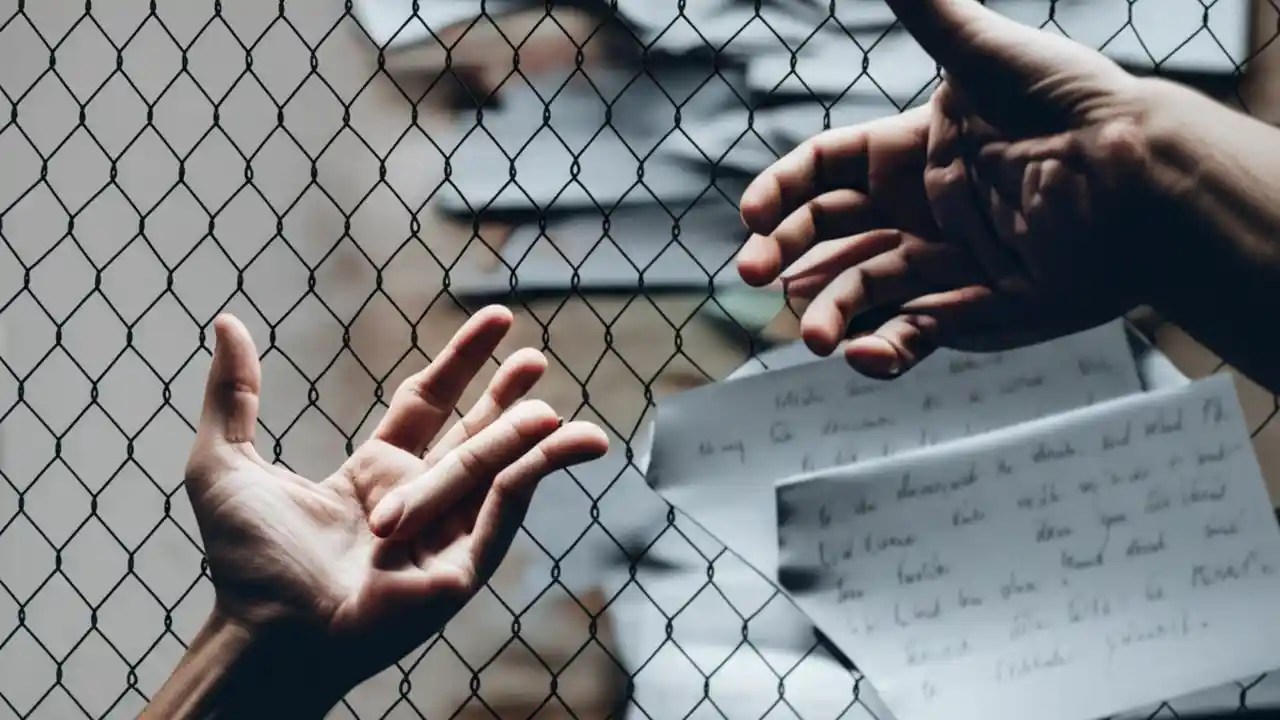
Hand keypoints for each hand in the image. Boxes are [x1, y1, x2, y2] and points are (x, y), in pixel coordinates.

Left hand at [147, 306, 607, 715]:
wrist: (263, 634)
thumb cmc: (243, 565)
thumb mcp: (224, 464)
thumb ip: (233, 393)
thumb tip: (227, 321)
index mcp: (374, 473)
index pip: (429, 403)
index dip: (463, 360)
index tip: (498, 319)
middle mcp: (417, 499)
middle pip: (475, 434)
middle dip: (508, 396)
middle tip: (535, 359)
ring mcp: (443, 535)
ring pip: (497, 469)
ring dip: (531, 435)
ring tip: (553, 407)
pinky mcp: (462, 569)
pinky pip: (503, 509)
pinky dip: (535, 472)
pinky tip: (562, 441)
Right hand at [737, 0, 1163, 376]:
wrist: (1141, 179)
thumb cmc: (1070, 104)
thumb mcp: (983, 51)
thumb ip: (928, 9)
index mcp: (909, 151)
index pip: (823, 171)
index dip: (781, 192)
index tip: (753, 217)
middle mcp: (918, 207)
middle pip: (829, 233)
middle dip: (788, 254)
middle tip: (756, 277)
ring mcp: (944, 261)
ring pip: (864, 290)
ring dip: (831, 311)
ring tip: (815, 336)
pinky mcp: (977, 309)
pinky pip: (917, 334)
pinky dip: (886, 350)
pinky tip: (863, 357)